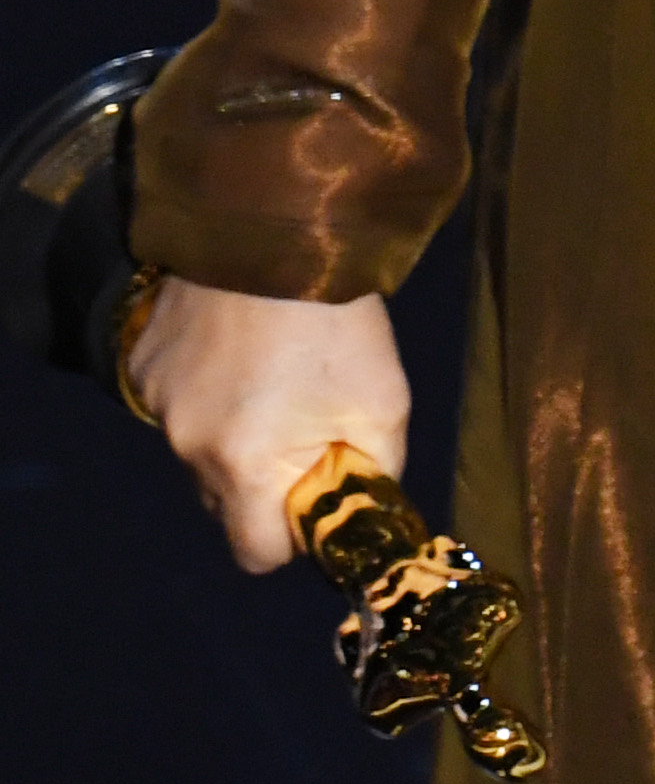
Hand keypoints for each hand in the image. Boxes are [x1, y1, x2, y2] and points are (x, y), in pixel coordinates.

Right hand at [126, 278, 410, 573]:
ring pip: (200, 451)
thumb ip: (373, 474)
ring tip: (273, 371)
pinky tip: (238, 344)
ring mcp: (158, 405)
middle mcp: (188, 450)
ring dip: (234, 432)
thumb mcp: (383, 404)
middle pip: (227, 503)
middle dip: (264, 482)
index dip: (294, 533)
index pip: (258, 554)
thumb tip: (359, 509)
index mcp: (245, 470)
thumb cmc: (339, 321)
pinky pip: (175, 403)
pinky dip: (205, 389)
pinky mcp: (142, 364)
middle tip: (304, 424)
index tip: (319, 490)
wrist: (279, 229)